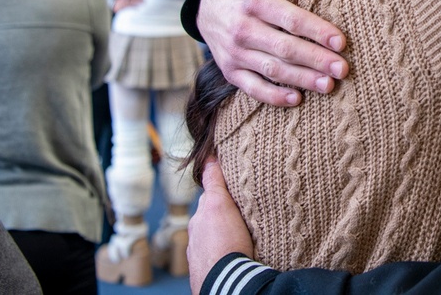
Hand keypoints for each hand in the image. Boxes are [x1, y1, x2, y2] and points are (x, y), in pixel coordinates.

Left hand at [188, 159, 253, 294]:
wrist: (226, 282)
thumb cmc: (225, 244)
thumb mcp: (219, 205)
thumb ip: (214, 182)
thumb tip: (207, 158)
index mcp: (199, 219)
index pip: (211, 197)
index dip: (222, 190)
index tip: (234, 186)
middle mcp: (196, 236)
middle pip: (211, 216)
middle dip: (223, 212)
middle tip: (243, 209)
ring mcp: (201, 254)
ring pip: (214, 235)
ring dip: (225, 232)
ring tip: (243, 232)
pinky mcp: (208, 270)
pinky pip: (218, 253)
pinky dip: (225, 249)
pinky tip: (238, 251)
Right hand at [198, 0, 347, 106]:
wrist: (205, 8)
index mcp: (256, 2)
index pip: (291, 19)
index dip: (317, 31)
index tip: (341, 42)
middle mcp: (243, 29)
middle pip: (285, 48)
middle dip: (316, 60)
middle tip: (343, 69)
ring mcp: (235, 53)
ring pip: (272, 70)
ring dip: (302, 80)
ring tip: (329, 86)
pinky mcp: (230, 72)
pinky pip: (253, 88)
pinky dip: (274, 96)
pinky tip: (297, 99)